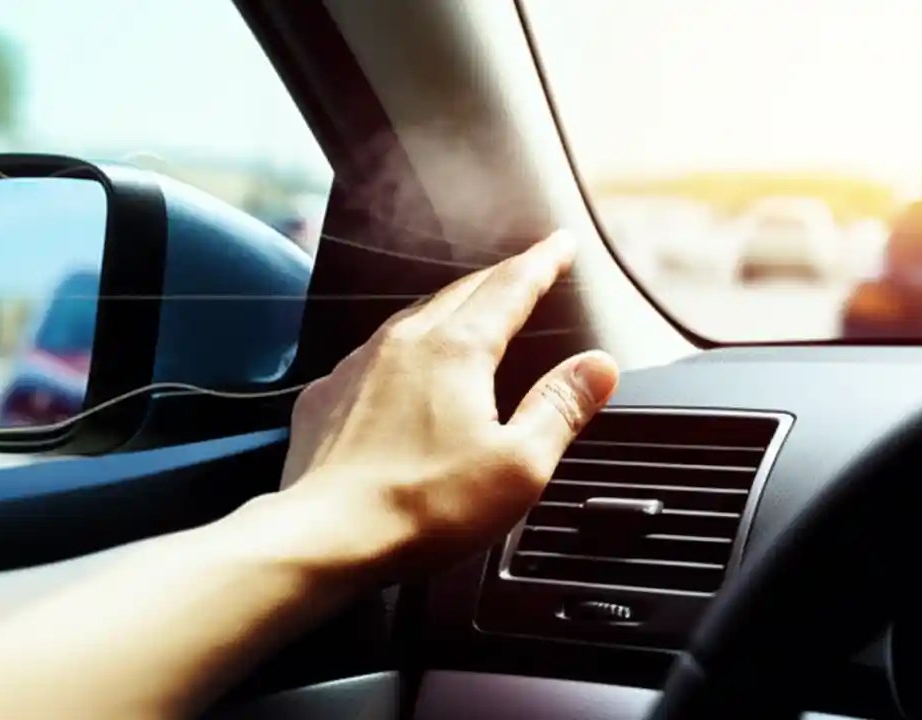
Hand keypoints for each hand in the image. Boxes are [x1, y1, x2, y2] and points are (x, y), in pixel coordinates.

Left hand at [279, 230, 618, 580]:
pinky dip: (403, 351)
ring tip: (472, 311)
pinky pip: (372, 355)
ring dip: (451, 308)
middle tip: (528, 269)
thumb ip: (560, 407)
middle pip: (462, 292)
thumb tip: (598, 366)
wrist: (322, 538)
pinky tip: (405, 371)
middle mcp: (403, 342)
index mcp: (457, 350)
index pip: (511, 286)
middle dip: (501, 278)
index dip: (543, 262)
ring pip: (414, 317)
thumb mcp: (518, 465)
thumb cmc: (422, 507)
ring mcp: (356, 365)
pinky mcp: (325, 396)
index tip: (561, 242)